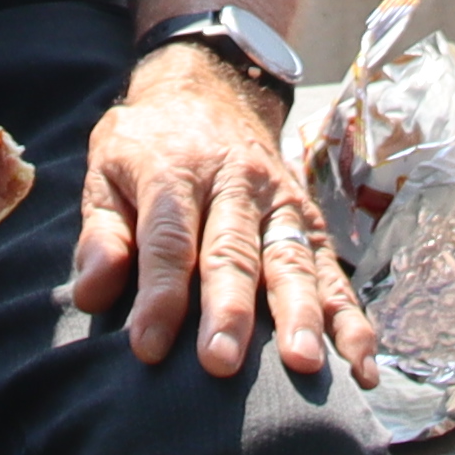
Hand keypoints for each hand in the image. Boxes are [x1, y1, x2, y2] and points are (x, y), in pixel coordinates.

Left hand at [72, 45, 371, 386]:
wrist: (213, 88)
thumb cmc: (149, 145)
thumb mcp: (107, 170)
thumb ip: (101, 234)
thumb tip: (92, 295)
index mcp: (176, 171)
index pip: (168, 239)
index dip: (159, 295)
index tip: (148, 349)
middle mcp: (236, 184)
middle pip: (234, 252)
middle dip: (230, 311)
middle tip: (222, 365)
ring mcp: (281, 202)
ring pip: (292, 261)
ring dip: (300, 316)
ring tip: (303, 367)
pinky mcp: (311, 221)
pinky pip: (332, 271)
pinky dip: (350, 320)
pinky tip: (362, 365)